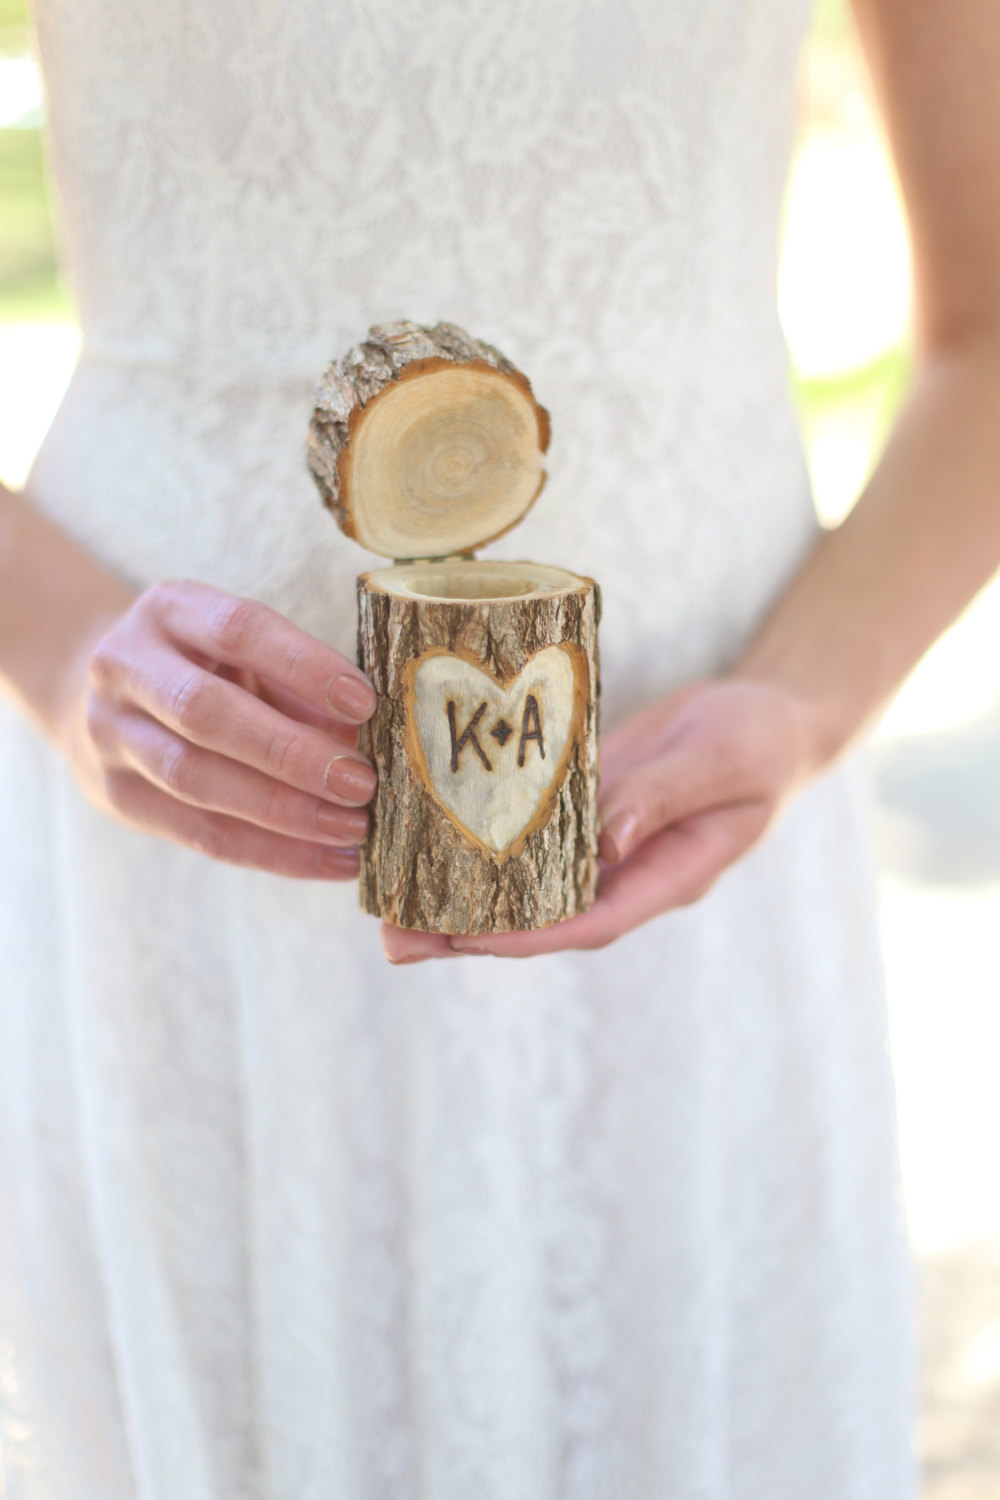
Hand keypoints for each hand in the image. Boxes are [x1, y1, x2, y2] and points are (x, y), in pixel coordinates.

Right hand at [56, 579, 377, 878]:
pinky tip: (331, 861)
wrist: (108, 695)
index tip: (364, 705)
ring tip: (351, 828)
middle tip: (360, 783)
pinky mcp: (116, 794)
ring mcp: (111, 732)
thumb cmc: (210, 668)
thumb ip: (302, 685)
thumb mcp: (248, 653)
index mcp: (171, 611)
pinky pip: (200, 833)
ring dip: (283, 811)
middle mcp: (127, 665)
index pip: (238, 630)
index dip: (303, 666)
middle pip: (204, 712)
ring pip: (194, 779)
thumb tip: (370, 738)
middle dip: (290, 753)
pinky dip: (273, 852)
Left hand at [381, 677, 819, 959]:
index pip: (592, 922)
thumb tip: (608, 840)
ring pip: (522, 885)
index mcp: (670, 876)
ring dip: (457, 897)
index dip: (527, 936)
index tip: (463, 938)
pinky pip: (526, 836)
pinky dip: (477, 842)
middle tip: (393, 938)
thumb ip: (668, 794)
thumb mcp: (726, 759)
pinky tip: (423, 838)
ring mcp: (603, 847)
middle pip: (540, 919)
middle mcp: (628, 873)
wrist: (767, 716)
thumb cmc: (760, 739)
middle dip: (467, 933)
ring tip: (385, 906)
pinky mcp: (584, 813)